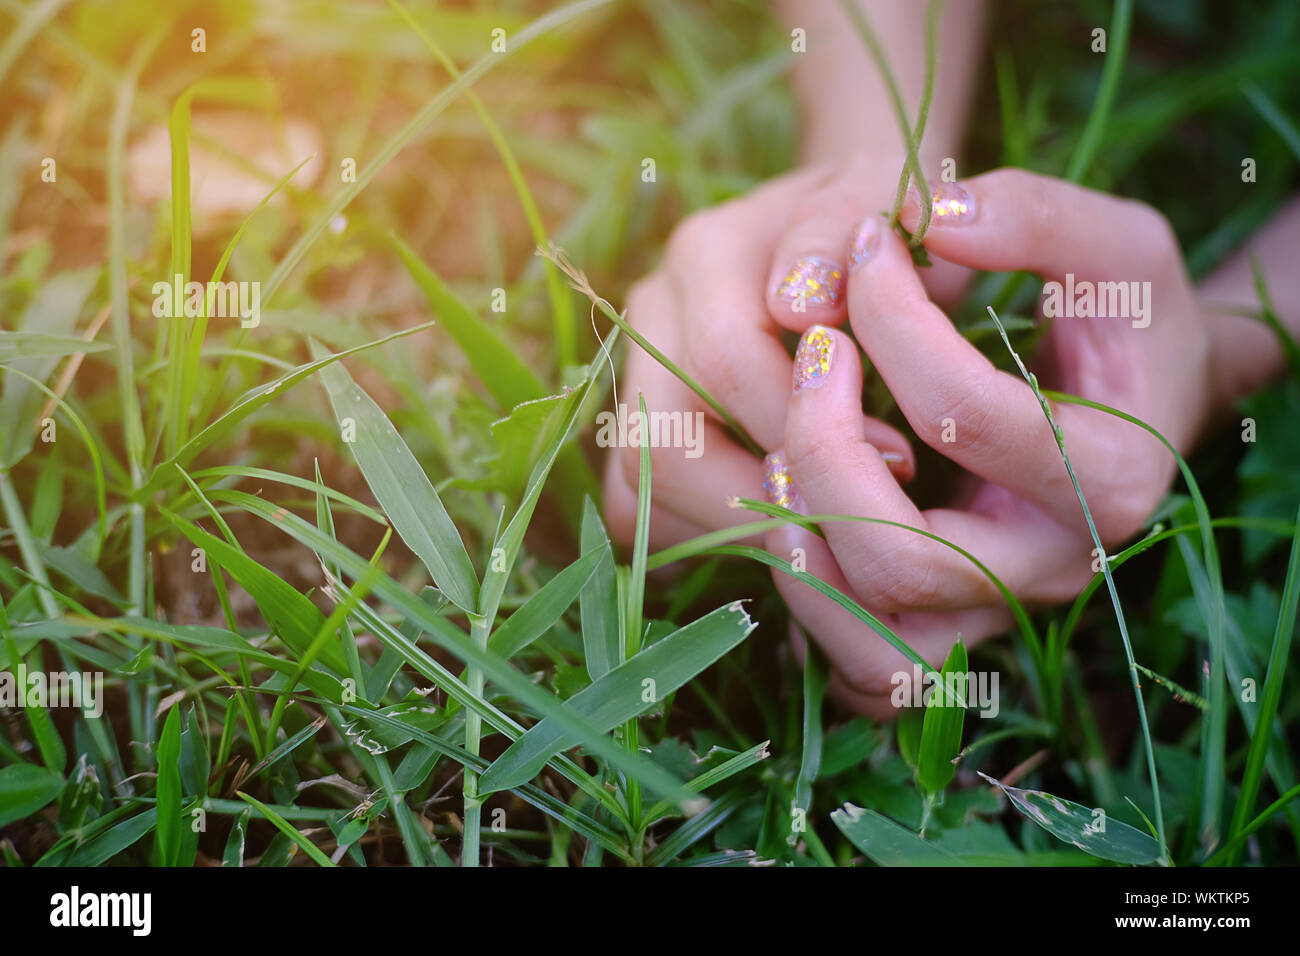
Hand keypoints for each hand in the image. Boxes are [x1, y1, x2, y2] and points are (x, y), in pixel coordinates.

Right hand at [603, 152, 969, 549]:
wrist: (856, 229)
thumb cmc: (884, 231)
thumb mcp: (884, 208)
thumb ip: (840, 235)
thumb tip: (797, 306)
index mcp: (705, 253)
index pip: (725, 365)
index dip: (810, 428)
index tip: (899, 460)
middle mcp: (653, 312)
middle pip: (660, 442)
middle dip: (760, 493)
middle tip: (847, 516)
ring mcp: (634, 371)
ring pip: (636, 485)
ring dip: (728, 523)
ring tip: (821, 526)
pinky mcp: (635, 425)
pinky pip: (633, 509)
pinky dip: (700, 531)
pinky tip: (777, 524)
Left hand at [769, 168, 1216, 715]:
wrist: (1136, 404)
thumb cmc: (1126, 323)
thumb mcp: (1117, 248)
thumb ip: (1040, 218)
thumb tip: (936, 217)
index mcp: (1110, 478)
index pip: (962, 415)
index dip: (891, 321)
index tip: (868, 247)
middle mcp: (1054, 568)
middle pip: (902, 556)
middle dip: (824, 448)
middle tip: (813, 354)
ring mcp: (996, 611)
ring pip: (875, 643)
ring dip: (804, 541)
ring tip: (780, 446)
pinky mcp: (948, 629)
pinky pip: (865, 672)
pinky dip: (812, 604)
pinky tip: (791, 511)